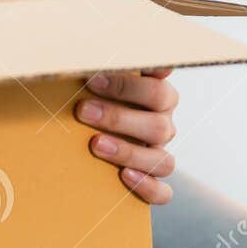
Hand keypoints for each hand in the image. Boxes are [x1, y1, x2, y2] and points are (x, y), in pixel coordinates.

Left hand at [74, 68, 177, 204]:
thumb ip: (104, 65)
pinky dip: (147, 186)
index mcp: (158, 97)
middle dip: (118, 117)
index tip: (93, 79)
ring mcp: (159, 154)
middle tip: (83, 110)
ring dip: (128, 151)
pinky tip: (124, 176)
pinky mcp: (154, 182)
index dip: (128, 86)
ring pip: (162, 159)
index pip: (157, 89)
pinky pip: (163, 192)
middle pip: (157, 124)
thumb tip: (90, 55)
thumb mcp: (100, 79)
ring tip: (95, 144)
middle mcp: (163, 124)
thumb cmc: (96, 97)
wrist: (90, 133)